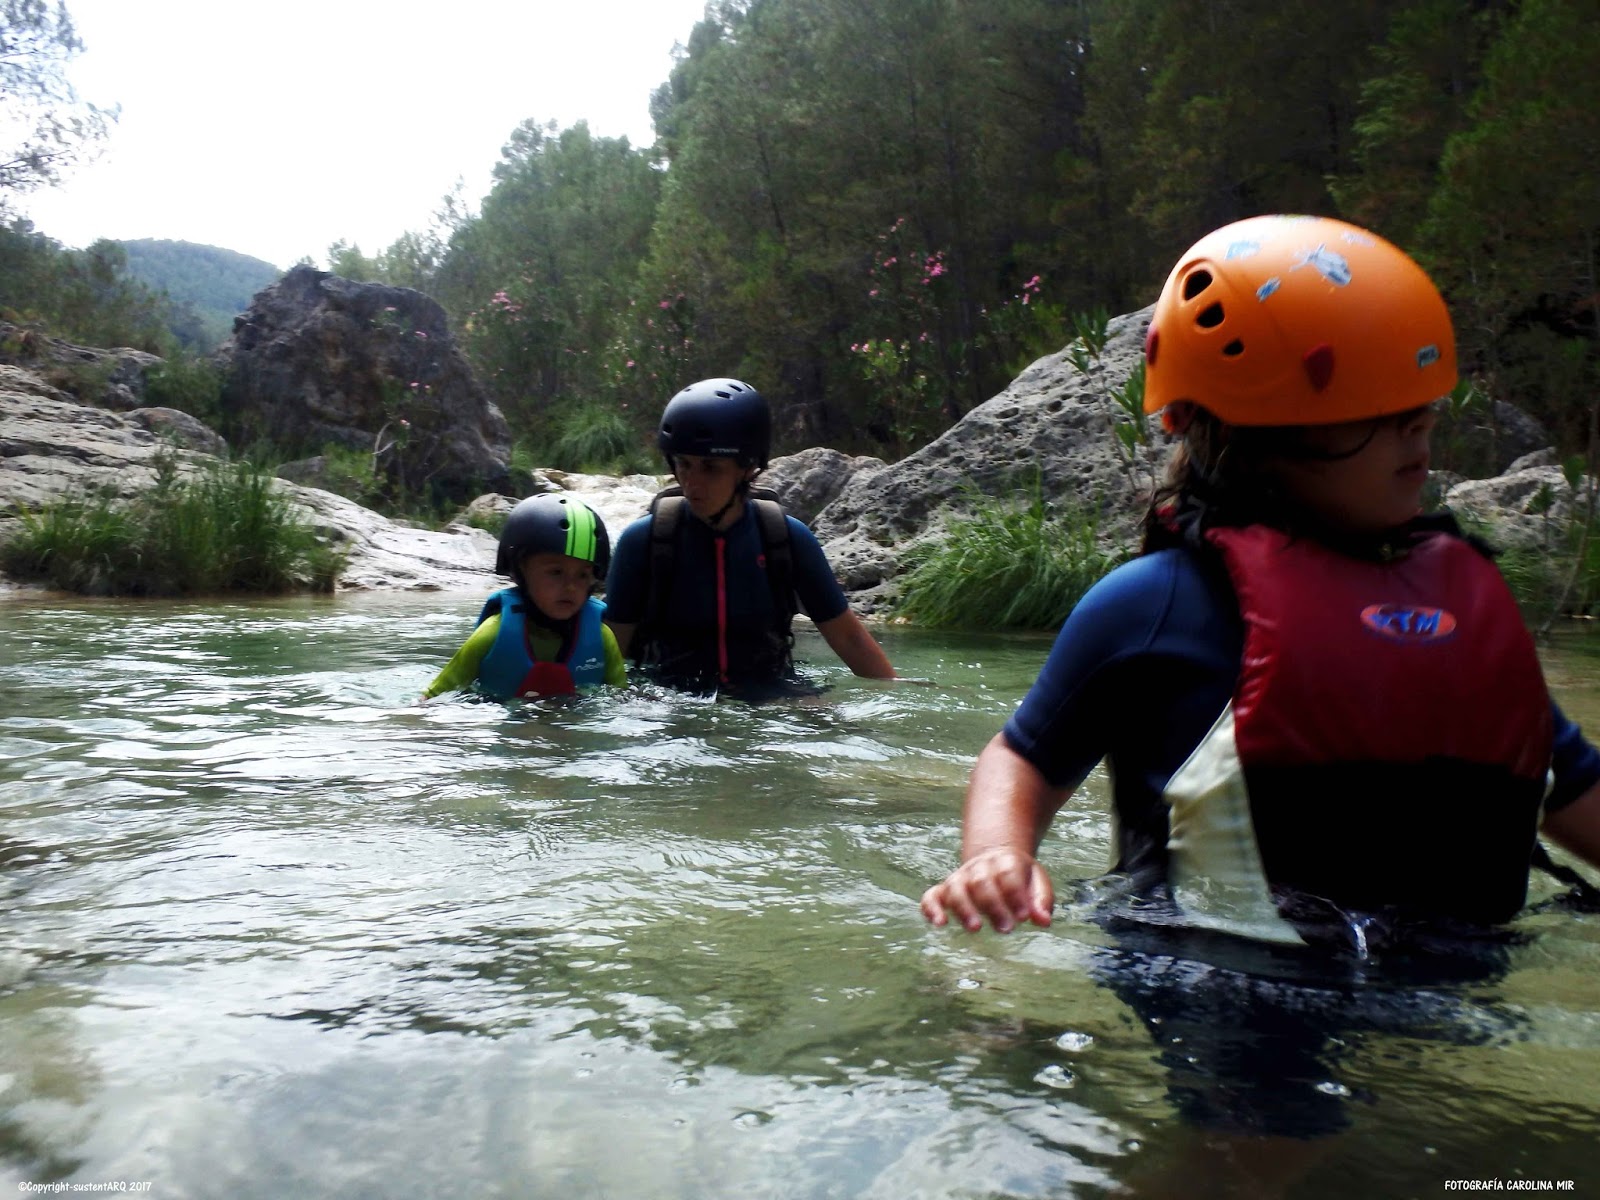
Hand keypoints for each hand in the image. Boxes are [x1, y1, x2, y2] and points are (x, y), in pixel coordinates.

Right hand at [920, 847, 1053, 932]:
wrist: (996, 860)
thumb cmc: (1021, 878)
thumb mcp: (1038, 883)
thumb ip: (1042, 901)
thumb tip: (1043, 921)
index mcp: (1005, 861)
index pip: (1007, 874)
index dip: (1015, 895)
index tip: (1024, 916)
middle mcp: (980, 867)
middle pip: (980, 882)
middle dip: (993, 906)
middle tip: (1007, 929)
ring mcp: (960, 877)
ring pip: (955, 888)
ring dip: (964, 908)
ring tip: (975, 928)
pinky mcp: (945, 890)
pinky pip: (932, 896)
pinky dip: (932, 908)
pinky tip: (939, 923)